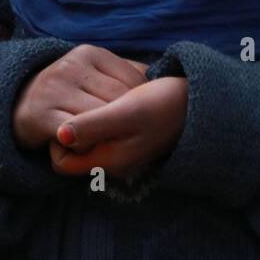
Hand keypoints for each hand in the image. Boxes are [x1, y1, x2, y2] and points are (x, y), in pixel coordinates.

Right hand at [12, 44, 147, 151]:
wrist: (18, 103)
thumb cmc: (69, 91)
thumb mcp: (94, 74)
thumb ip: (123, 74)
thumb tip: (159, 77)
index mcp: (90, 53)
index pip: (132, 81)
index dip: (142, 104)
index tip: (142, 119)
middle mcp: (70, 66)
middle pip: (117, 100)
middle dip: (126, 122)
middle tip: (131, 137)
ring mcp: (53, 89)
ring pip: (98, 118)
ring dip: (108, 136)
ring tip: (111, 143)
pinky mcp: (39, 115)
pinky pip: (76, 135)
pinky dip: (87, 145)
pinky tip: (88, 148)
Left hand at [48, 76, 188, 179]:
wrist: (202, 102)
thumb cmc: (165, 105)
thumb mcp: (127, 112)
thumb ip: (92, 125)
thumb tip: (58, 133)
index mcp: (109, 160)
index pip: (62, 162)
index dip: (58, 139)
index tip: (70, 115)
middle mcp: (114, 161)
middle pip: (74, 151)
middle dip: (74, 128)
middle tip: (85, 100)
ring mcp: (123, 151)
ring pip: (88, 139)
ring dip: (88, 119)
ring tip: (102, 97)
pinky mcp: (131, 137)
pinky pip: (104, 130)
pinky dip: (102, 115)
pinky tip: (114, 98)